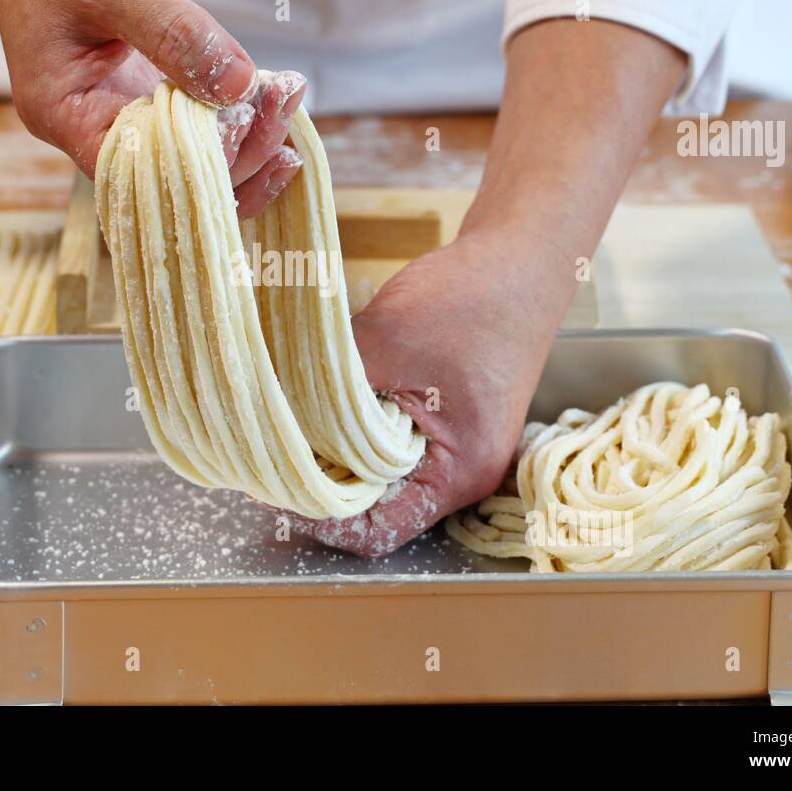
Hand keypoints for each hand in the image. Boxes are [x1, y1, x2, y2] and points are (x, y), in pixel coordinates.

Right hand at [0, 0, 303, 213]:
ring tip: (287, 99)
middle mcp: (92, 120)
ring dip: (245, 137)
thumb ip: (177, 36)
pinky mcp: (151, 84)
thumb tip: (237, 86)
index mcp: (63, 112)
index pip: (135, 173)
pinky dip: (238, 113)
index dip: (193, 169)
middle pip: (171, 175)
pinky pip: (200, 118)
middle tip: (280, 108)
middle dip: (232, 154)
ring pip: (192, 153)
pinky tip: (275, 98)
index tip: (244, 130)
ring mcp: (124, 104)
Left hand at [286, 230, 568, 555]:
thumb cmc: (473, 299)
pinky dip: (350, 427)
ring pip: (374, 472)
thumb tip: (272, 412)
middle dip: (321, 481)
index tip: (274, 486)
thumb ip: (330, 386)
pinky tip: (319, 399)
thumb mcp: (388, 339)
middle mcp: (458, 474)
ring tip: (290, 423)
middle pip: (372, 508)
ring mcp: (450, 448)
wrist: (521, 258)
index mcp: (458, 474)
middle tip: (270, 450)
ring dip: (334, 452)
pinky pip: (384, 442)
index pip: (376, 532)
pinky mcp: (439, 421)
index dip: (319, 516)